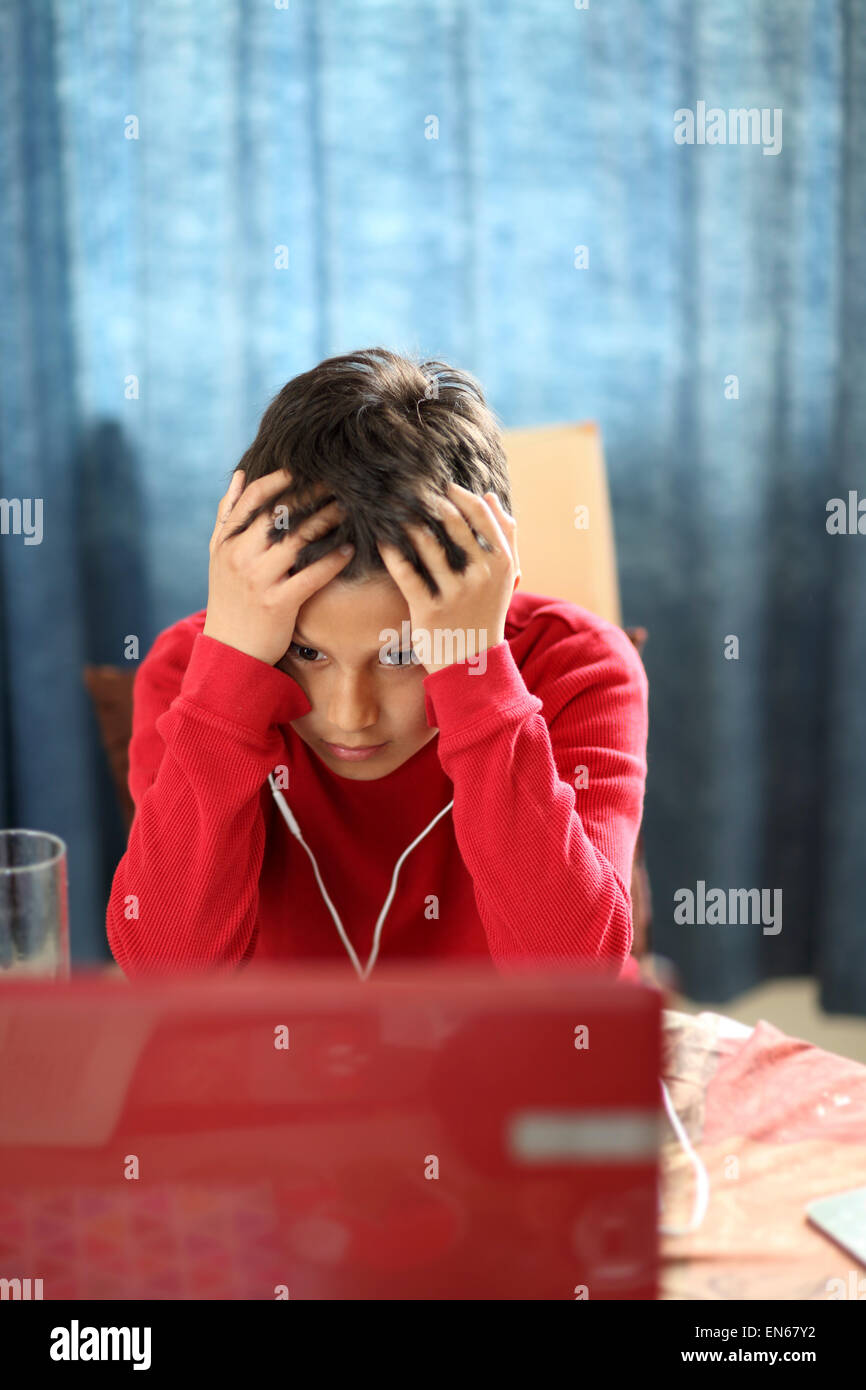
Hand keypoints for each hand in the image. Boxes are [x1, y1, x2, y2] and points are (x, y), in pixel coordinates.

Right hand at [202, 469, 353, 665]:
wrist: (229, 649)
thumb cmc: (228, 597)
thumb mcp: (218, 555)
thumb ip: (228, 515)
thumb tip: (239, 475)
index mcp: (227, 542)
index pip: (252, 500)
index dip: (278, 480)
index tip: (303, 467)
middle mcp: (240, 557)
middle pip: (278, 516)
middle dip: (309, 496)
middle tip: (338, 482)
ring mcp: (258, 580)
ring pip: (297, 541)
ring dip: (326, 521)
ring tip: (348, 509)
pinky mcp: (278, 604)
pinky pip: (311, 576)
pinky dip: (332, 560)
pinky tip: (350, 549)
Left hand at [376, 481, 520, 674]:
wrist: (472, 663)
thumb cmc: (485, 612)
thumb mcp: (505, 577)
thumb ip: (504, 537)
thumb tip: (491, 497)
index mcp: (501, 563)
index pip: (480, 515)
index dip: (459, 494)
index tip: (443, 485)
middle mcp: (481, 575)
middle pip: (453, 523)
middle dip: (430, 502)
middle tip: (411, 491)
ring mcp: (455, 593)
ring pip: (427, 545)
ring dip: (408, 523)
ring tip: (394, 510)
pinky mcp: (429, 610)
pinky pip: (406, 574)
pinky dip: (392, 554)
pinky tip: (382, 541)